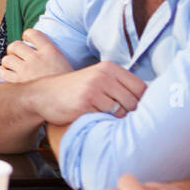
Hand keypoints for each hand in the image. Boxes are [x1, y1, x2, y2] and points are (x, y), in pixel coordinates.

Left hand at [0, 29, 72, 83]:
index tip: (26, 39)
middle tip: (15, 54)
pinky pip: (3, 73)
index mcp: (50, 51)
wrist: (68, 99)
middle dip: (13, 49)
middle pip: (15, 45)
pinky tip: (3, 71)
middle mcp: (37, 58)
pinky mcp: (18, 82)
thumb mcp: (65, 64)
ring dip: (7, 61)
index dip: (27, 35)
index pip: (33, 34)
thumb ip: (52, 55)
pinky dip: (1, 71)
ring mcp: (26, 70)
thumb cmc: (68, 86)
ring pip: (7, 59)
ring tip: (10, 65)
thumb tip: (43, 51)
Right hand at [28, 61, 147, 124]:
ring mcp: (94, 89)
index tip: (135, 110)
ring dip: (113, 119)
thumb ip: (118, 85)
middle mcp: (104, 76)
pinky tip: (89, 117)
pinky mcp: (85, 103)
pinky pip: (104, 118)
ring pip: (120, 112)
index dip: (142, 102)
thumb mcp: (96, 79)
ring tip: (100, 116)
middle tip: (114, 117)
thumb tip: (146, 102)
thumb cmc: (73, 91)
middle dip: (127, 113)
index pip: (141, 87)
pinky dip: (100, 122)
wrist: (43, 95)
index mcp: (110, 68)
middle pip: (133, 102)